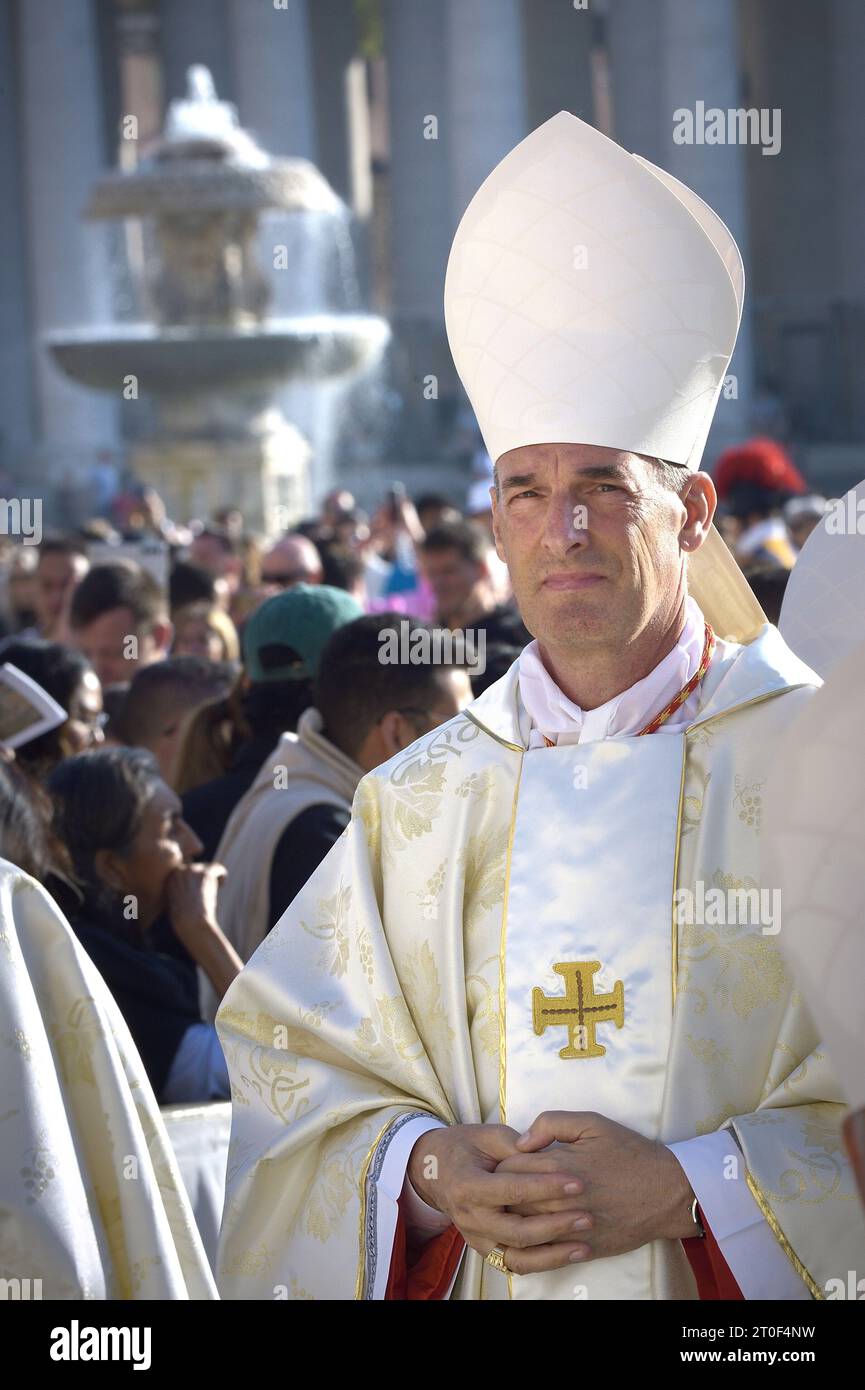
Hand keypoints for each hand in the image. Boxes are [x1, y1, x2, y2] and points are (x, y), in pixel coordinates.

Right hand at [165, 861, 225, 943]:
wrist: (190, 923)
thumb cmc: (184, 920)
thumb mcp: (175, 903)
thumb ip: (180, 891)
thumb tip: (192, 886)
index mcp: (168, 878)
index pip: (184, 872)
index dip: (193, 882)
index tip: (197, 893)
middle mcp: (178, 871)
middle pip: (196, 868)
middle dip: (202, 880)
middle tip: (206, 894)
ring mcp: (191, 871)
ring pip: (206, 867)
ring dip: (212, 878)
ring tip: (214, 890)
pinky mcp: (204, 873)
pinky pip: (217, 867)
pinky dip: (222, 874)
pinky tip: (223, 884)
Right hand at [406, 1124, 592, 1270]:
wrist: (433, 1170)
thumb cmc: (464, 1147)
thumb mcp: (488, 1135)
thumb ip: (517, 1146)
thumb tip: (548, 1154)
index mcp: (468, 1185)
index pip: (512, 1190)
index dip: (546, 1187)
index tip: (577, 1182)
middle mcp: (471, 1217)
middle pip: (518, 1231)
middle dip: (556, 1225)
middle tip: (587, 1216)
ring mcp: (476, 1238)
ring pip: (518, 1256)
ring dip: (554, 1253)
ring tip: (584, 1244)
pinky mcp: (485, 1249)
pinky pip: (516, 1264)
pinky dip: (543, 1262)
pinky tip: (568, 1254)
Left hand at [495, 1111, 696, 1268]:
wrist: (667, 1192)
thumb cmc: (630, 1153)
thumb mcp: (592, 1123)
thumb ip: (551, 1124)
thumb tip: (522, 1141)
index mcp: (557, 1165)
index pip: (507, 1168)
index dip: (500, 1164)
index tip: (501, 1162)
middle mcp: (558, 1199)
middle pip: (509, 1200)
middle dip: (501, 1194)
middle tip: (499, 1187)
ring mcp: (569, 1228)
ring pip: (522, 1228)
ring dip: (512, 1219)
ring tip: (510, 1209)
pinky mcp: (581, 1248)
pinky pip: (544, 1252)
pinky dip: (531, 1245)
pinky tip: (527, 1235)